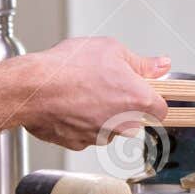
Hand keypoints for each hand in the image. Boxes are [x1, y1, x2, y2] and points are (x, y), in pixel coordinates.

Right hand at [15, 37, 170, 149]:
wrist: (32, 88)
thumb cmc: (69, 68)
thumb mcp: (112, 50)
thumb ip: (142, 63)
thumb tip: (161, 65)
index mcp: (137, 100)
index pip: (161, 109)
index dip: (153, 98)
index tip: (143, 90)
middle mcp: (122, 124)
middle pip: (134, 119)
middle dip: (125, 106)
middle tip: (107, 85)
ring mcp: (100, 136)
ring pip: (110, 128)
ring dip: (102, 114)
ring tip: (83, 92)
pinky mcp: (78, 143)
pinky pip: (86, 134)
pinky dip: (81, 122)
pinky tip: (70, 104)